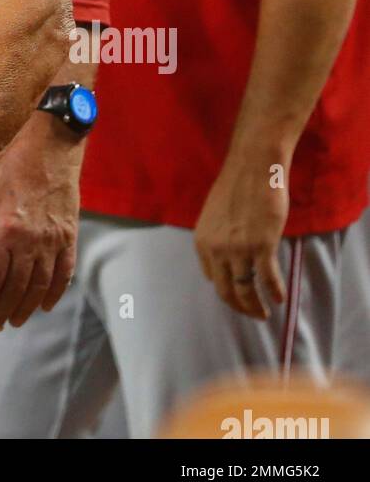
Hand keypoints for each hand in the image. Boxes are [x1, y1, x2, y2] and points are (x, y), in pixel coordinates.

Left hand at [0, 132, 79, 329]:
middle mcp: (29, 240)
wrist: (51, 149)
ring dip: (26, 308)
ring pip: (39, 286)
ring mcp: (52, 240)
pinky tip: (44, 306)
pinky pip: (64, 273)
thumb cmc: (13, 168)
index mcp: (4, 229)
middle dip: (3, 310)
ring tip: (14, 322)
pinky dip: (55, 293)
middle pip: (16, 286)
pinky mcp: (69, 237)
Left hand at [194, 157, 288, 319]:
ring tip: (264, 313)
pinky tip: (280, 299)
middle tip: (252, 314)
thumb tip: (227, 256)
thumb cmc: (236, 185)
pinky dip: (275, 292)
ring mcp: (238, 249)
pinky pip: (268, 279)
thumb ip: (218, 237)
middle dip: (239, 306)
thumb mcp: (215, 215)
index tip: (237, 294)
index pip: (211, 277)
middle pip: (226, 290)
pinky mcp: (262, 247)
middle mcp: (216, 249)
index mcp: (202, 241)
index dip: (225, 289)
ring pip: (246, 290)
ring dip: (256, 307)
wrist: (253, 167)